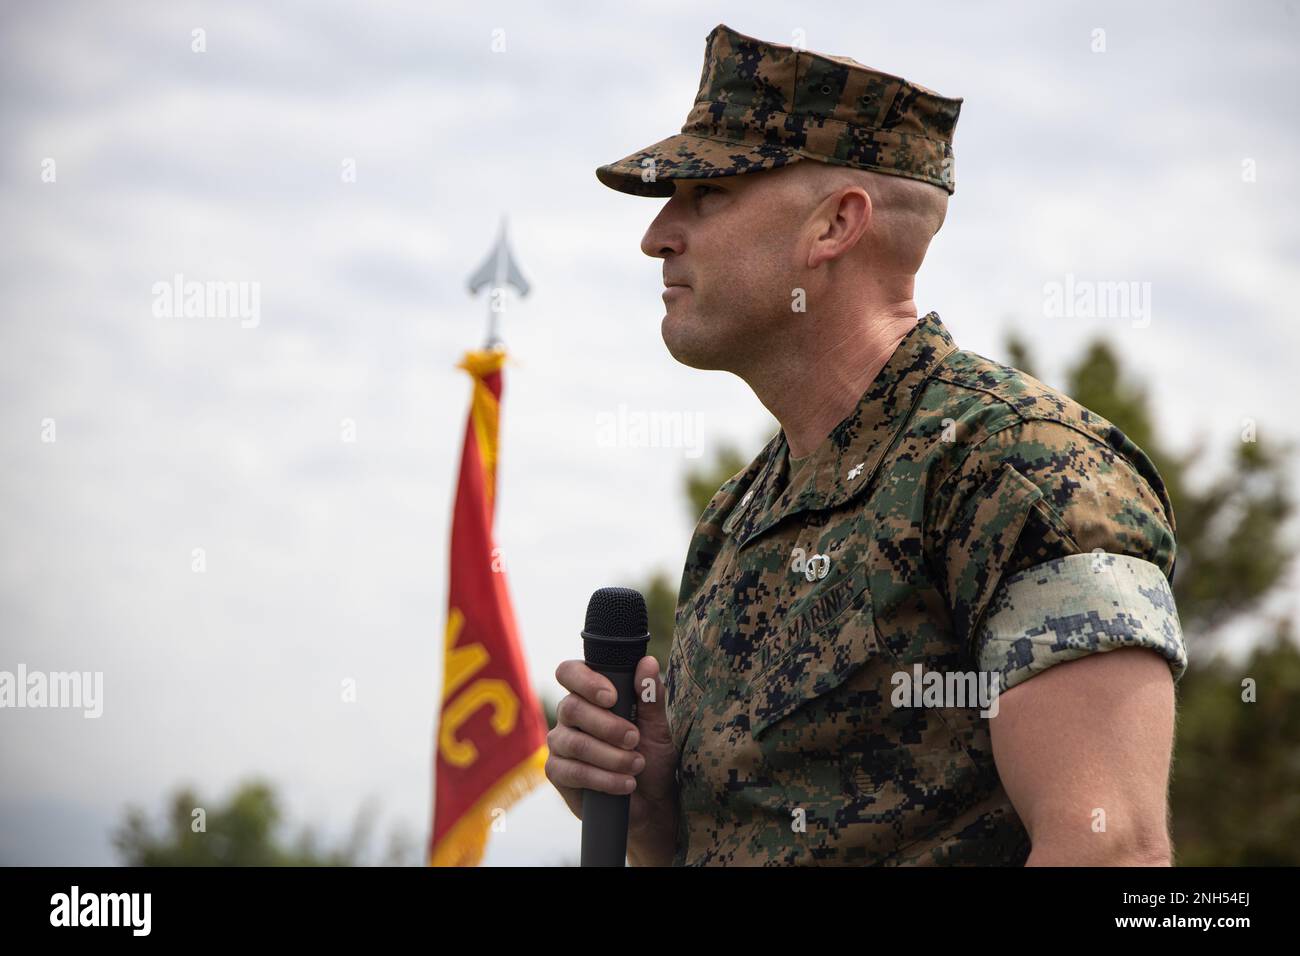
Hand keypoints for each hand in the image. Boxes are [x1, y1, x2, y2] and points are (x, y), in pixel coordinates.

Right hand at [545, 655, 678, 863]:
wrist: (651, 803)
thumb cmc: (652, 757)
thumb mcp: (657, 726)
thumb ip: (650, 695)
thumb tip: (647, 663)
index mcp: (589, 694)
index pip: (569, 672)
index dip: (586, 681)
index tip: (612, 697)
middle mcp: (569, 715)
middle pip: (571, 707)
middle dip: (608, 726)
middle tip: (634, 740)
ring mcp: (560, 743)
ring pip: (574, 742)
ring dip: (611, 756)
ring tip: (636, 765)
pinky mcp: (557, 772)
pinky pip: (572, 771)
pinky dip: (603, 778)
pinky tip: (625, 784)